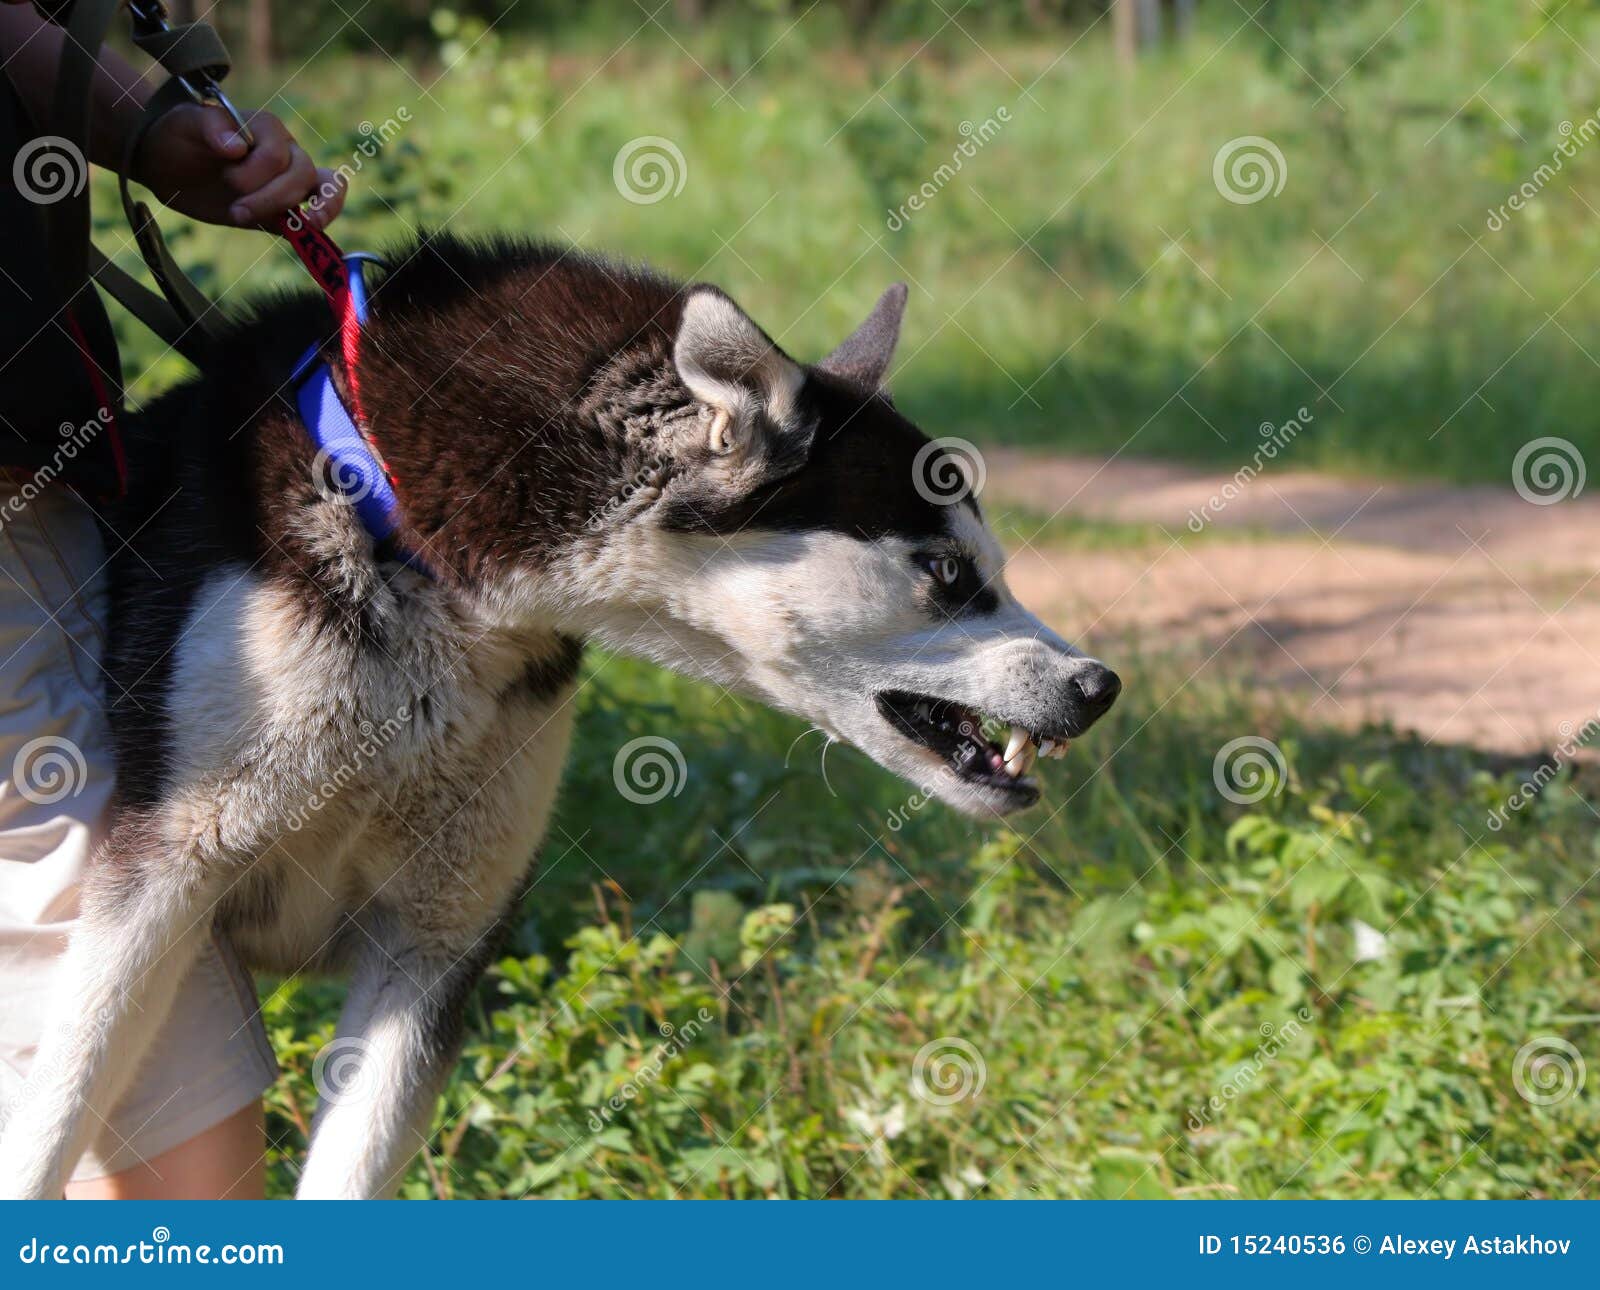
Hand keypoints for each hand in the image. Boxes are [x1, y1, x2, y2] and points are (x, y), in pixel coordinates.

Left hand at [135, 104, 346, 230]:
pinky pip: (318, 214)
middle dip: (270, 199)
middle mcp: (285, 150)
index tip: (225, 177)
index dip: (255, 173)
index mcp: (266, 127)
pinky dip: (319, 226)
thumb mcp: (186, 125)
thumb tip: (237, 147)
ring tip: (289, 226)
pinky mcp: (284, 208)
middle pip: (302, 175)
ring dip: (297, 213)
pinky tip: (310, 236)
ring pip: (321, 192)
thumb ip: (211, 127)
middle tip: (235, 211)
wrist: (169, 167)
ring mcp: (288, 180)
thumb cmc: (179, 139)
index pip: (277, 155)